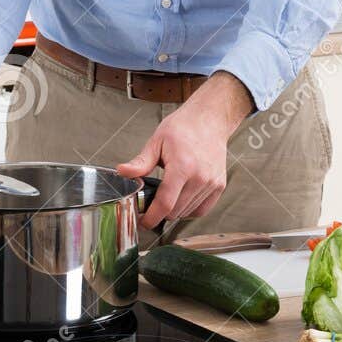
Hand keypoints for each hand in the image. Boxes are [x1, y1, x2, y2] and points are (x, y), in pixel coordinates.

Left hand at [116, 72, 253, 228]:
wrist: (210, 119)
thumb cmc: (183, 127)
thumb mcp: (157, 141)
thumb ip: (141, 162)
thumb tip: (122, 172)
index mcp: (183, 167)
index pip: (165, 203)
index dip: (151, 217)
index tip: (142, 222)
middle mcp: (200, 178)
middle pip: (175, 212)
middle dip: (159, 212)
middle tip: (150, 202)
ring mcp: (212, 183)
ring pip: (187, 213)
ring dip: (174, 210)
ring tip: (168, 193)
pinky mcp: (219, 186)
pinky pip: (201, 210)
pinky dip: (189, 209)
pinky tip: (181, 197)